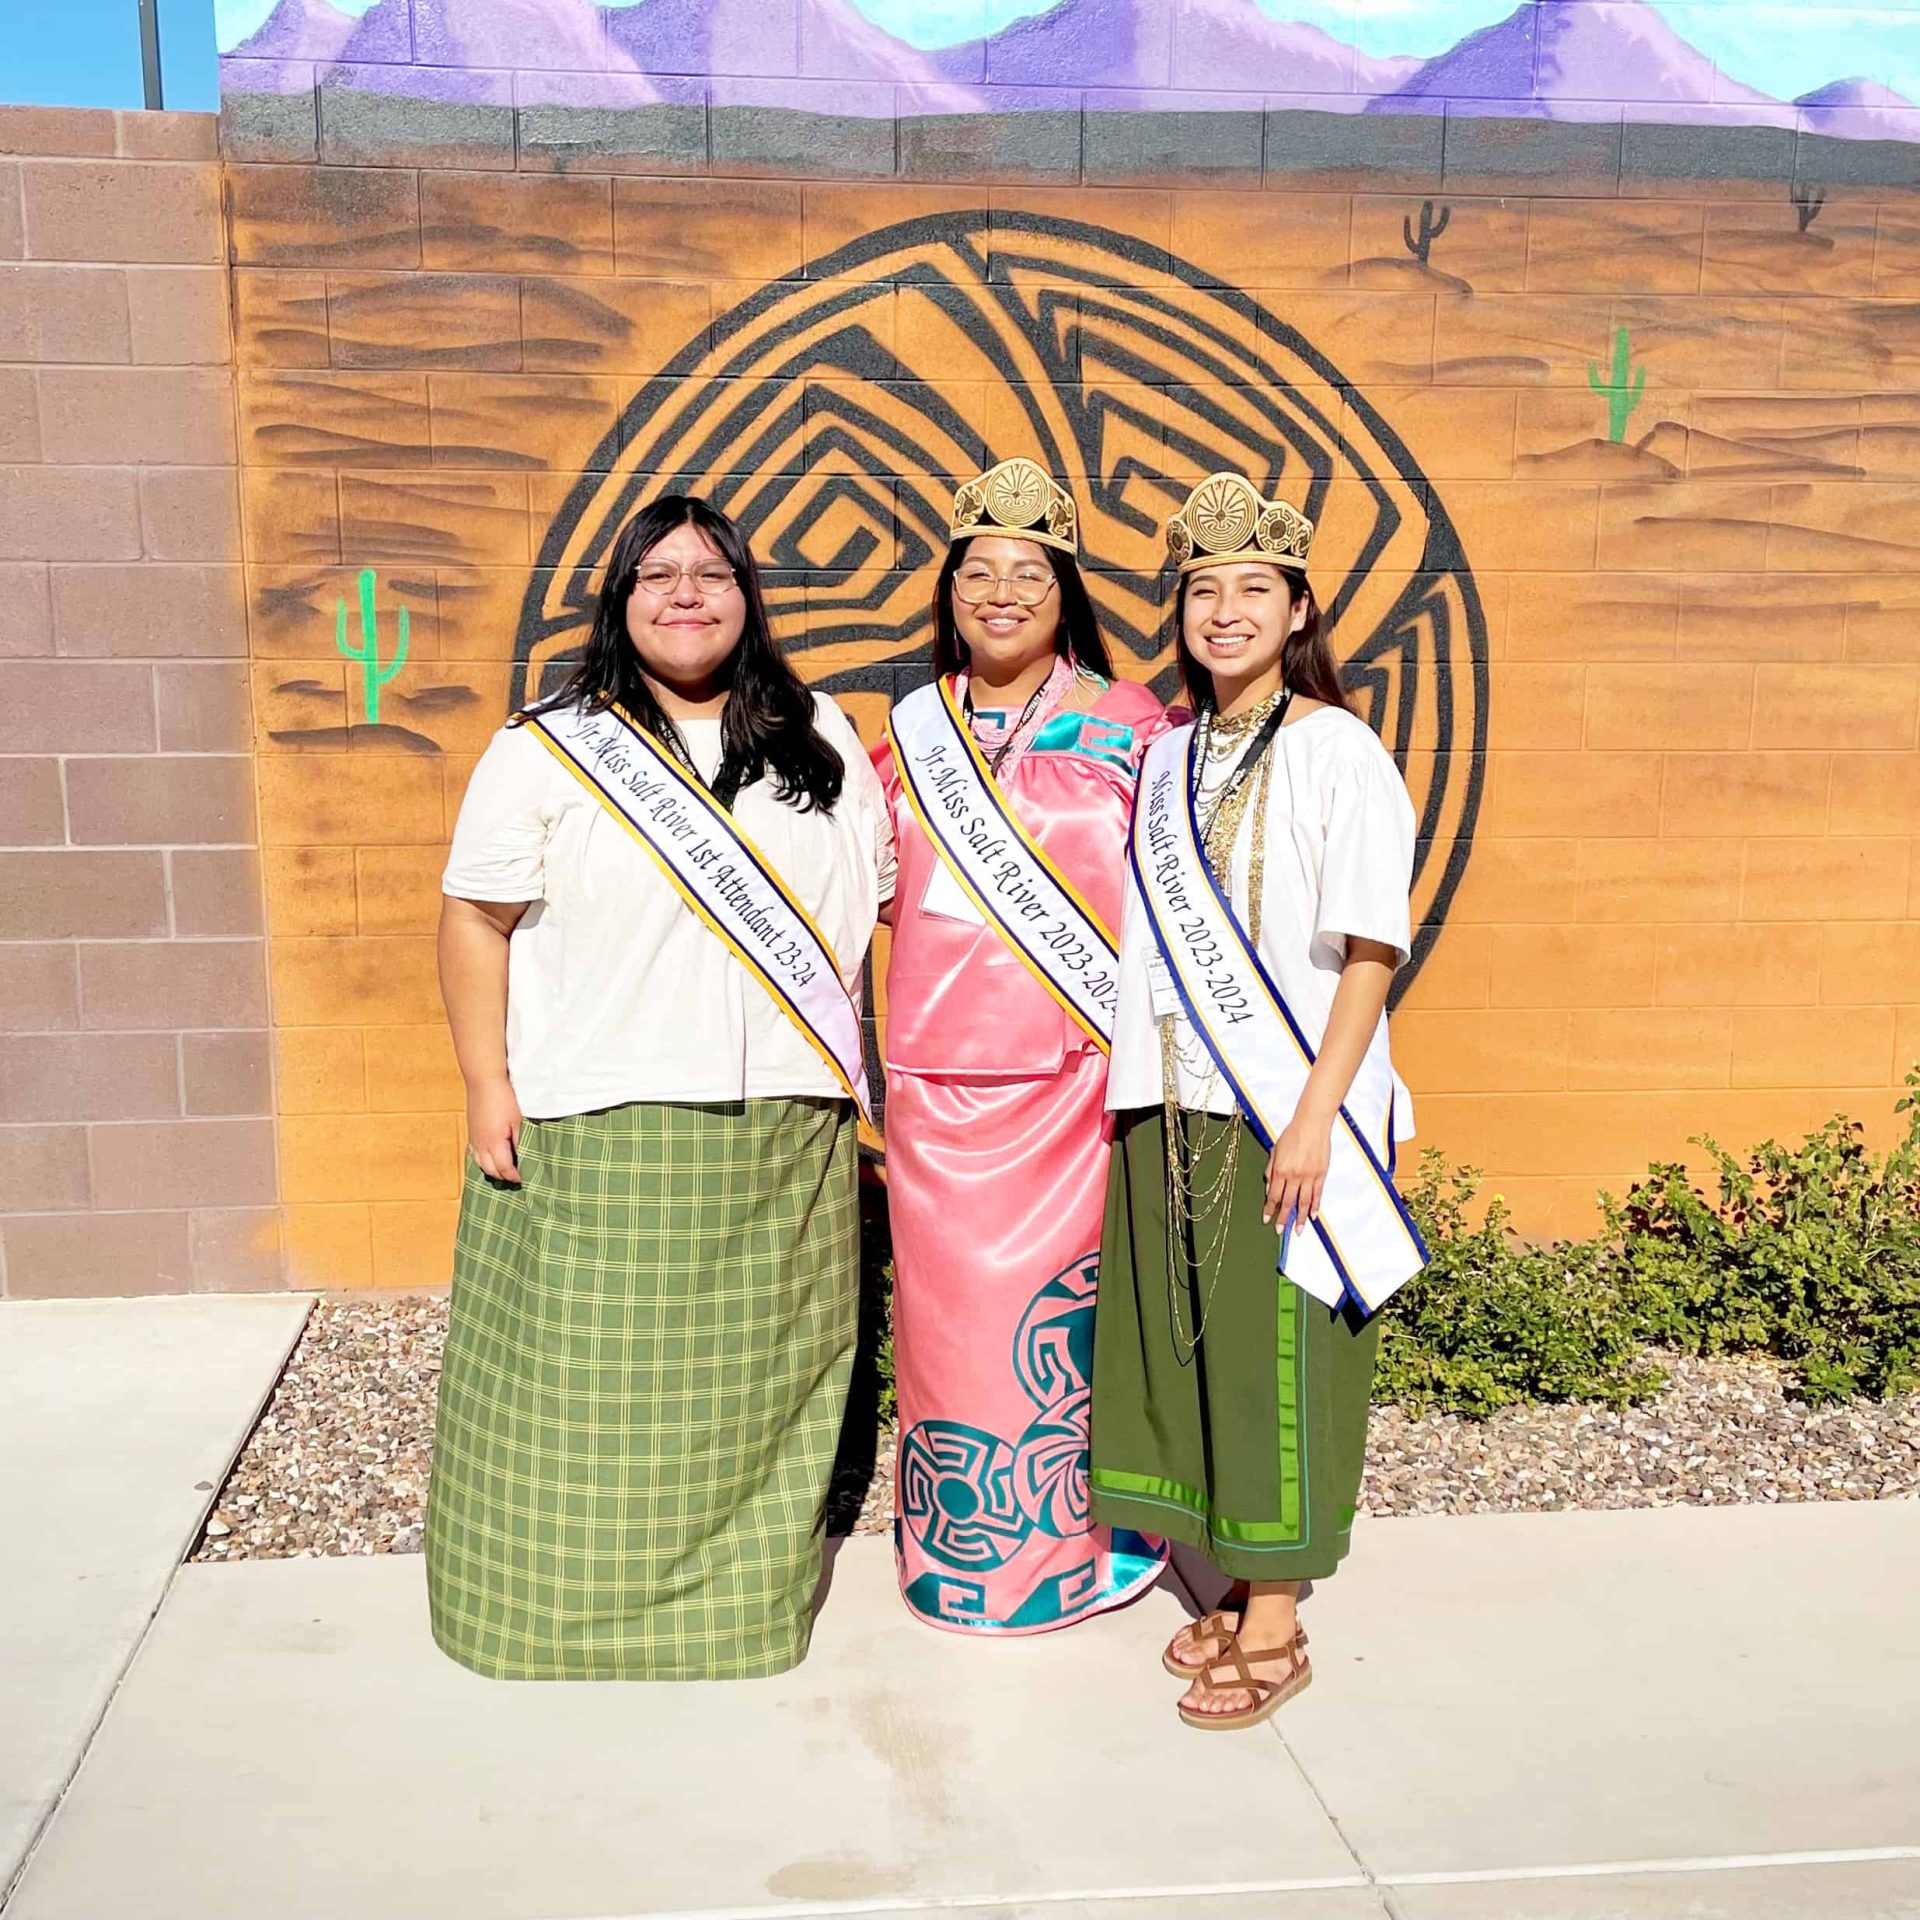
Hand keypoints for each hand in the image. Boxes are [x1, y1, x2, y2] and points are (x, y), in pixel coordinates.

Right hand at [467, 1078, 523, 1183]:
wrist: (484, 1080)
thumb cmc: (504, 1098)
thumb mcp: (519, 1120)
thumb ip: (522, 1141)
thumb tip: (527, 1158)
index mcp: (494, 1143)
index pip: (504, 1169)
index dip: (516, 1176)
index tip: (526, 1178)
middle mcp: (481, 1144)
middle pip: (491, 1170)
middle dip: (504, 1176)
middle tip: (518, 1176)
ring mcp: (474, 1138)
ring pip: (480, 1164)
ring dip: (493, 1169)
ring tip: (506, 1169)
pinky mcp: (471, 1132)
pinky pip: (474, 1154)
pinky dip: (483, 1160)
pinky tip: (491, 1157)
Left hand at [1263, 1112, 1331, 1231]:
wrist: (1312, 1124)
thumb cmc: (1292, 1135)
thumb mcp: (1275, 1151)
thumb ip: (1271, 1170)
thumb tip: (1269, 1188)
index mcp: (1281, 1170)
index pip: (1274, 1196)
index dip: (1270, 1209)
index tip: (1267, 1220)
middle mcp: (1294, 1176)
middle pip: (1288, 1202)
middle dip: (1283, 1219)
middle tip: (1280, 1231)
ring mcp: (1309, 1176)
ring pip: (1304, 1202)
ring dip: (1300, 1218)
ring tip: (1298, 1230)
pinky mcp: (1321, 1174)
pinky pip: (1318, 1194)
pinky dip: (1315, 1206)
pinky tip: (1312, 1216)